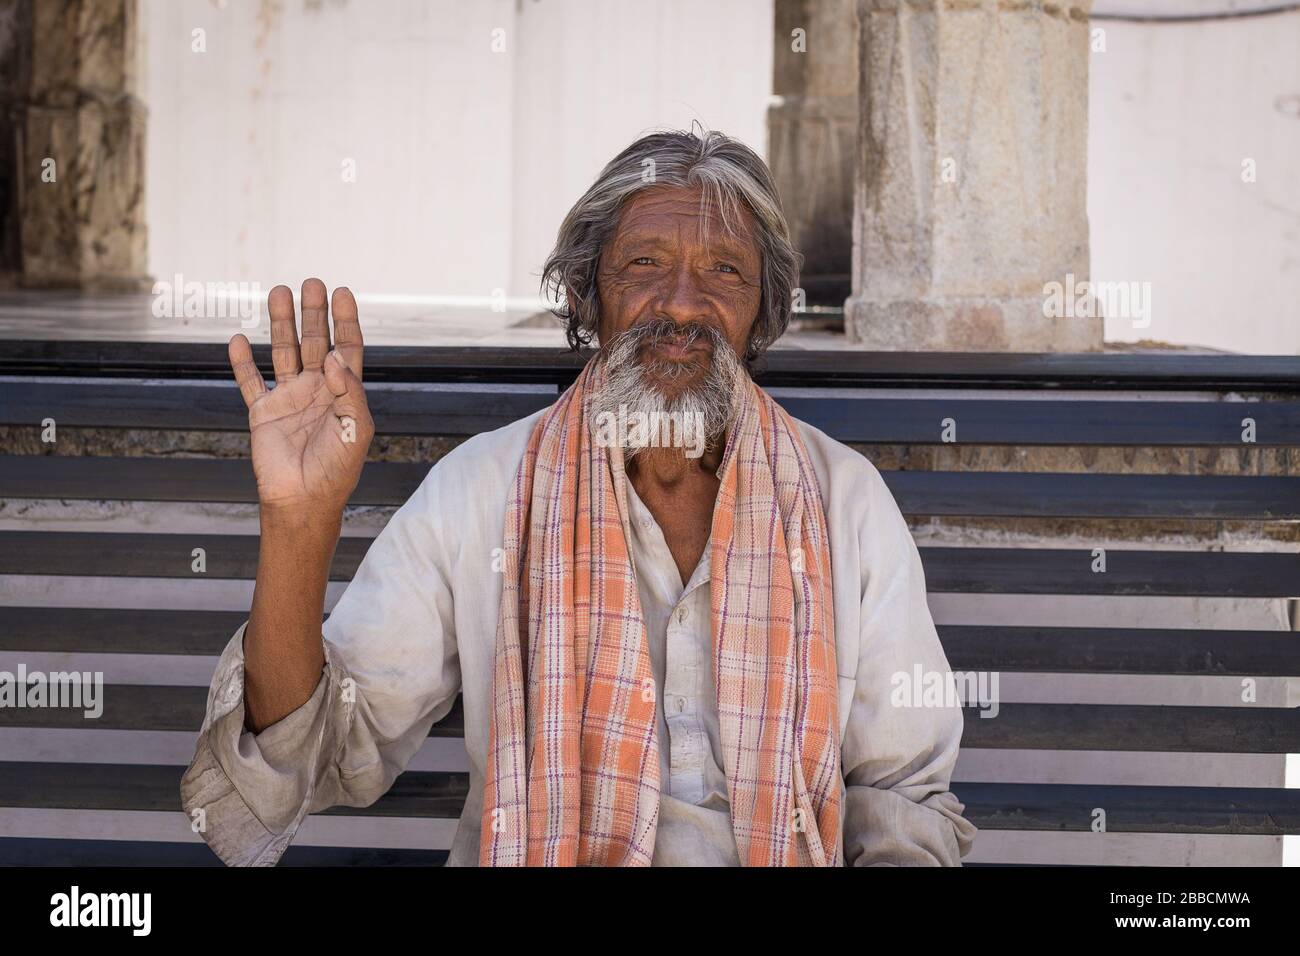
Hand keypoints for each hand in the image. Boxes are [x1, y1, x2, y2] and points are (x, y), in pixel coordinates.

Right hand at [228, 278, 372, 517]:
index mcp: (343, 392)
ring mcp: (289, 399)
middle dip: (313, 313)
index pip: (346, 348)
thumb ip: (348, 391)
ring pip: (284, 352)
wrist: (304, 500)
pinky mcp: (262, 412)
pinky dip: (242, 362)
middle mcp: (317, 390)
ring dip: (281, 324)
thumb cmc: (337, 468)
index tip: (343, 292)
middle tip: (311, 282)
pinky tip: (240, 340)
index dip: (345, 321)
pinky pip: (250, 381)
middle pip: (315, 342)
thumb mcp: (355, 429)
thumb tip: (332, 356)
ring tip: (278, 292)